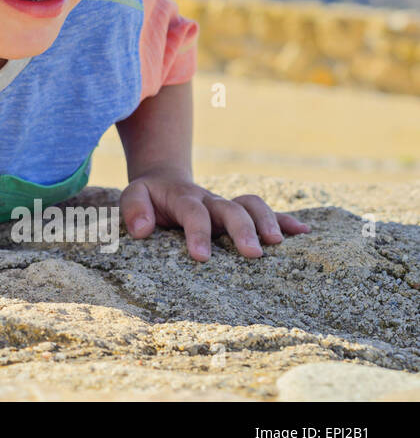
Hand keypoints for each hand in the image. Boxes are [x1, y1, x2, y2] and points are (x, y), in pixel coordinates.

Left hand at [120, 169, 310, 261]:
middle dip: (243, 229)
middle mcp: (210, 200)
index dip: (198, 232)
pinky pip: (266, 213)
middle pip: (230, 208)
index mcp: (183, 198)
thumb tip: (142, 231)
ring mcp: (226, 206)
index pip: (193, 213)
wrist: (164, 180)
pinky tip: (304, 233)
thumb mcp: (133, 196)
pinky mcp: (239, 213)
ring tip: (278, 243)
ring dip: (267, 221)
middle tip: (253, 253)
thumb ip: (133, 210)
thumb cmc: (148, 196)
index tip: (201, 256)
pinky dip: (286, 220)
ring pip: (251, 205)